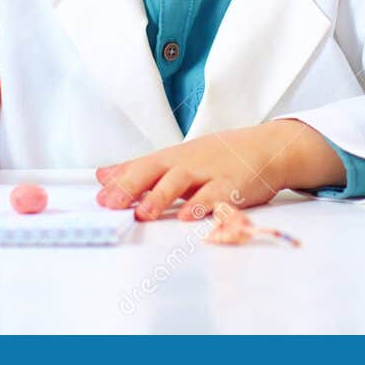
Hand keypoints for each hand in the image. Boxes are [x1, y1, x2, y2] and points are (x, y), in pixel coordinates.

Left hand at [95, 120, 344, 221]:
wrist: (266, 148)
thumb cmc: (218, 156)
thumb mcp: (177, 158)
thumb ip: (140, 169)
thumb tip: (102, 175)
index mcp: (172, 158)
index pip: (140, 168)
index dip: (120, 183)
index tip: (99, 199)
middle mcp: (187, 163)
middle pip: (155, 171)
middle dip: (132, 187)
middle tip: (111, 204)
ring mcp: (210, 173)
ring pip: (181, 182)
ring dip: (161, 197)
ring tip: (143, 213)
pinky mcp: (232, 186)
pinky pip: (214, 196)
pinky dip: (201, 206)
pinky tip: (188, 216)